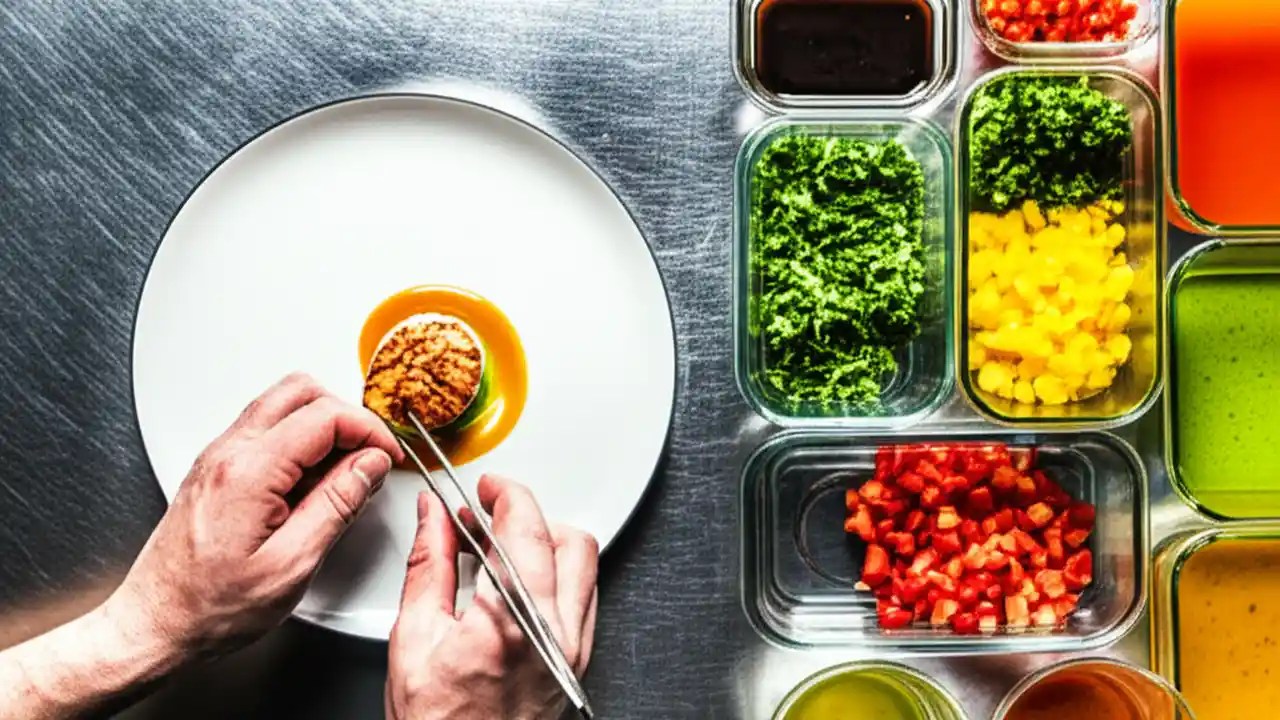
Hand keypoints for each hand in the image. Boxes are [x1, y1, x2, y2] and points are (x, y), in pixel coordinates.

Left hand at [108, 372, 403, 657]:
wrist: (155, 625)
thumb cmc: (211, 608)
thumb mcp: (292, 565)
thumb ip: (337, 505)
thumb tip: (370, 465)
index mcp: (248, 472)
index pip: (324, 416)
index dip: (369, 430)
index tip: (388, 456)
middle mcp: (227, 453)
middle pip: (300, 391)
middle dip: (347, 416)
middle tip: (370, 455)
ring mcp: (217, 458)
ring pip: (282, 404)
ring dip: (323, 427)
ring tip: (345, 472)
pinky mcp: (216, 470)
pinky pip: (266, 431)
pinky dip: (300, 443)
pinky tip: (313, 484)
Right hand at [386, 475, 598, 719]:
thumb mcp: (414, 639)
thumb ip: (427, 566)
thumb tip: (432, 518)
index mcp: (509, 620)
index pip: (524, 527)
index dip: (505, 493)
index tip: (486, 486)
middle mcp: (554, 632)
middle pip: (566, 539)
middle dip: (528, 514)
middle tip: (489, 512)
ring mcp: (573, 648)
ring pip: (583, 566)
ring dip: (548, 542)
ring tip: (503, 546)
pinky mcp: (577, 661)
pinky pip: (584, 598)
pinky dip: (558, 575)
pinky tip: (522, 580)